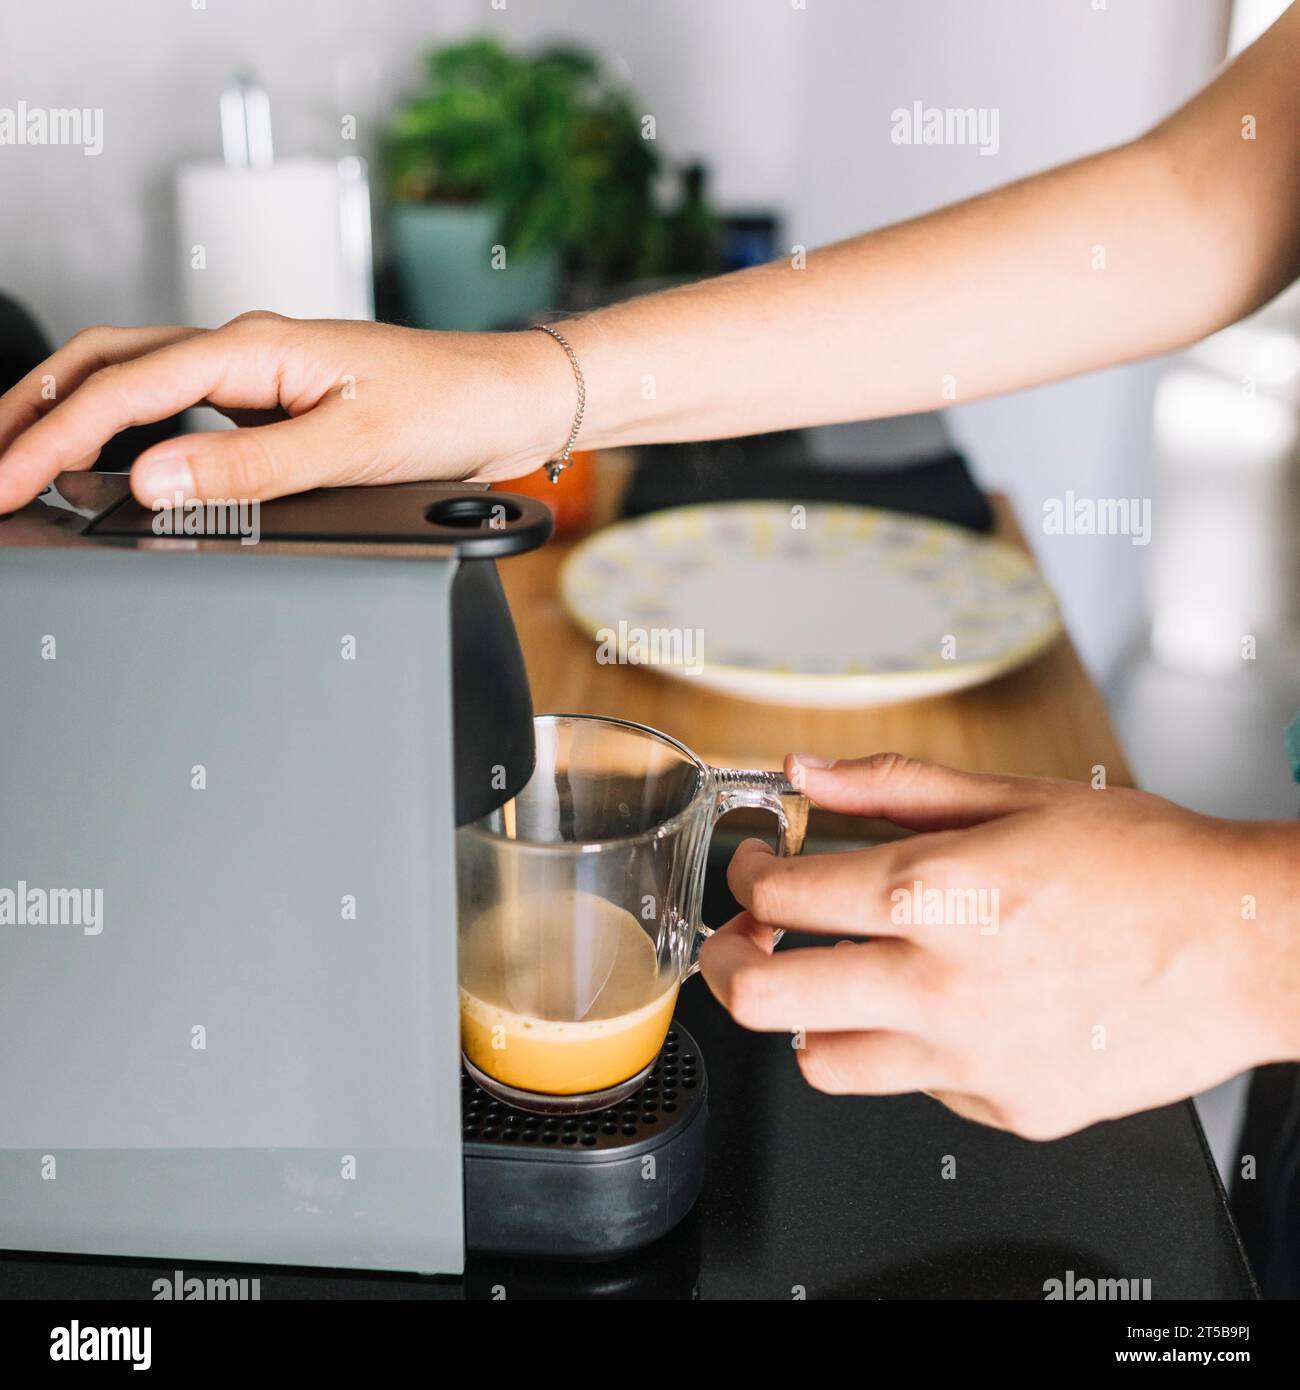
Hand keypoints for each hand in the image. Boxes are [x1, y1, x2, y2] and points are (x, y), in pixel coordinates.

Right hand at [0, 313, 573, 512]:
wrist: (505, 401)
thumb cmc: (448, 409)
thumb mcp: (350, 448)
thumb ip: (250, 469)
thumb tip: (154, 481)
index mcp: (254, 348)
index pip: (124, 392)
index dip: (53, 440)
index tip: (7, 482)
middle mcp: (247, 351)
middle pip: (107, 366)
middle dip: (36, 411)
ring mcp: (258, 375)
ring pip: (136, 380)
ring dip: (73, 414)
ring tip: (25, 455)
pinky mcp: (274, 402)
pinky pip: (180, 407)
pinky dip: (130, 431)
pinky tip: (118, 461)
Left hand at [700, 752, 1299, 1138]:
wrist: (1252, 946)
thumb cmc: (1147, 865)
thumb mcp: (1013, 796)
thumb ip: (892, 786)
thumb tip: (806, 773)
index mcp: (930, 894)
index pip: (776, 896)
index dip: (745, 877)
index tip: (756, 870)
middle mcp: (938, 986)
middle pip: (762, 998)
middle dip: (727, 963)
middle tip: (742, 943)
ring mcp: (970, 1061)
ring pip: (820, 1063)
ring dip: (807, 1019)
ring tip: (835, 984)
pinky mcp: (1008, 1108)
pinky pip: (916, 1087)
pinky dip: (908, 1051)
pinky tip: (947, 1013)